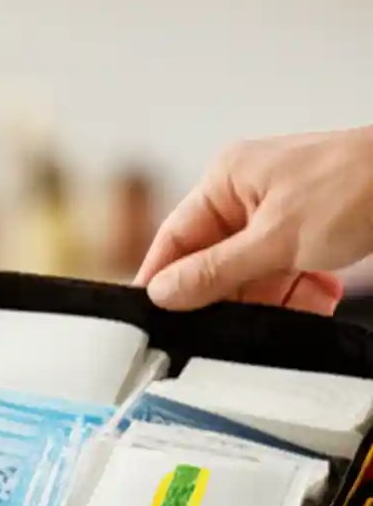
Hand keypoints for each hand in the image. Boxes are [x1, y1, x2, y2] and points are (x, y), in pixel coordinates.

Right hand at [134, 127, 372, 313]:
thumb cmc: (358, 185)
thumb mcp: (277, 240)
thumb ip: (215, 271)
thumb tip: (165, 291)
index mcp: (227, 180)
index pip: (176, 237)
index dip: (163, 277)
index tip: (154, 314)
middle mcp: (248, 194)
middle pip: (215, 260)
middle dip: (233, 293)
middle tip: (231, 325)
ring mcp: (281, 213)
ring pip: (255, 272)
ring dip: (274, 296)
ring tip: (296, 303)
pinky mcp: (311, 232)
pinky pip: (287, 272)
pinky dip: (301, 290)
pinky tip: (318, 295)